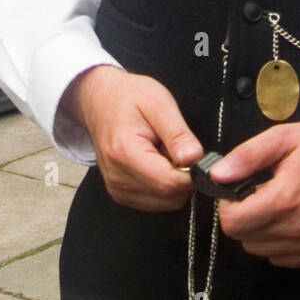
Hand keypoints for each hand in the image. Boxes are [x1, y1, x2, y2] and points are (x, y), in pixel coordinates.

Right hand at [63, 65, 203, 211]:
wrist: (101, 100)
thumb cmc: (129, 97)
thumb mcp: (159, 104)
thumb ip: (178, 134)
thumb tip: (195, 158)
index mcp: (125, 153)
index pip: (167, 183)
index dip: (191, 174)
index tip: (198, 158)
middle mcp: (117, 177)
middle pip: (167, 196)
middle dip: (183, 177)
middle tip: (179, 149)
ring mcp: (117, 188)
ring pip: (163, 202)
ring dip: (173, 182)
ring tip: (165, 153)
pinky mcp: (120, 193)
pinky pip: (154, 201)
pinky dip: (163, 185)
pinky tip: (157, 163)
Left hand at [214, 121, 299, 267]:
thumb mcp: (286, 137)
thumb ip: (248, 156)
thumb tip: (218, 174)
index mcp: (285, 198)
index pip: (232, 222)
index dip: (227, 205)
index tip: (237, 190)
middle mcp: (297, 228)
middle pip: (244, 238)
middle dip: (243, 216)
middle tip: (259, 193)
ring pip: (261, 250)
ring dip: (260, 230)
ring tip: (277, 203)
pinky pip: (282, 258)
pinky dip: (278, 242)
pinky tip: (290, 218)